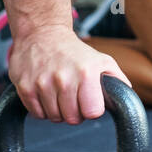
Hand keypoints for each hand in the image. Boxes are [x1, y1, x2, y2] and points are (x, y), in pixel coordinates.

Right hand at [7, 26, 125, 123]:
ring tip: (59, 93)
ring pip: (54, 118)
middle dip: (75, 112)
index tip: (89, 101)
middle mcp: (63, 79)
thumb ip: (117, 81)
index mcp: (86, 73)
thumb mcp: (102, 60)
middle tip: (73, 98)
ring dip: (58, 110)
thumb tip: (126, 101)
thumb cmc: (74, 51)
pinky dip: (42, 109)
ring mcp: (42, 84)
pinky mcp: (25, 87)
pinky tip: (46, 94)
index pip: (92, 112)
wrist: (42, 33)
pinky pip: (37, 114)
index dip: (92, 109)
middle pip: (72, 119)